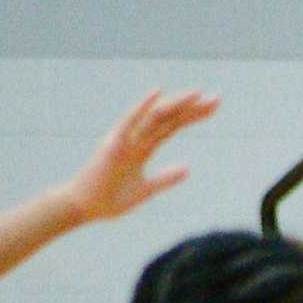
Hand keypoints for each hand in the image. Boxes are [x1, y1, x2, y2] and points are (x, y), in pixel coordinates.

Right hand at [57, 89, 219, 224]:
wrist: (85, 208)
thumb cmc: (110, 198)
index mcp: (143, 148)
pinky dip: (142, 107)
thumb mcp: (145, 189)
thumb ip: (165, 178)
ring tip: (197, 94)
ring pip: (154, 117)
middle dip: (192, 108)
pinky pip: (129, 122)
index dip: (193, 116)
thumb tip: (187, 168)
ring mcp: (125, 140)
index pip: (173, 126)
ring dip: (176, 104)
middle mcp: (136, 139)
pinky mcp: (113, 144)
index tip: (214, 107)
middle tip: (217, 98)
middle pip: (168, 118)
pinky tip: (158, 94)